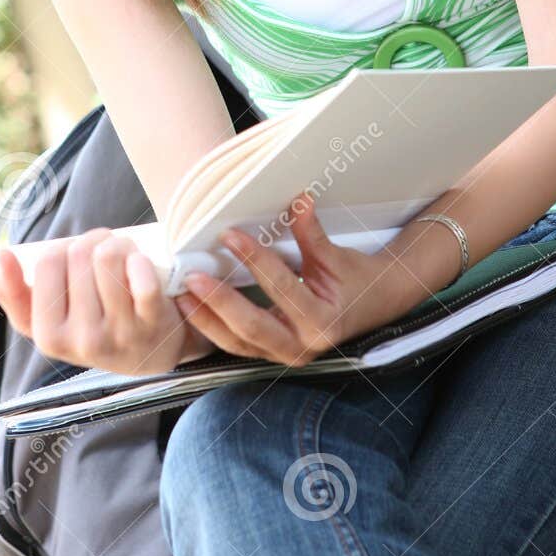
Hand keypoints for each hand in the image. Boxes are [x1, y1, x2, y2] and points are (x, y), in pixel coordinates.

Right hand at [0, 228, 195, 374]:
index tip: (74, 257)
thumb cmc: (95, 326)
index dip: (62, 248)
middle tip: (104, 252)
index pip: (47, 262)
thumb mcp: (49, 320)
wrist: (151, 352)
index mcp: (49, 337)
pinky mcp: (154, 323)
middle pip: (79, 254)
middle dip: (93, 241)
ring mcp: (120, 333)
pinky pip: (142, 278)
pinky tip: (141, 266)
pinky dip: (142, 262)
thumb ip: (16, 293)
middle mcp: (83, 340)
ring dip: (119, 244)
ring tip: (124, 256)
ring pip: (109, 256)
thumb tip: (0, 257)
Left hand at [173, 191, 401, 366]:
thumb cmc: (356, 281)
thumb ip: (312, 234)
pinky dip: (213, 327)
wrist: (373, 305)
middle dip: (219, 301)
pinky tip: (192, 307)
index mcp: (322, 322)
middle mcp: (302, 347)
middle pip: (252, 326)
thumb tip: (299, 201)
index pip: (282, 286)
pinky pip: (236, 344)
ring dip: (207, 318)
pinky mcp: (271, 353)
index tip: (230, 236)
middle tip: (192, 276)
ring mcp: (284, 355)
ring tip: (181, 294)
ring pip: (238, 343)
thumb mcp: (337, 257)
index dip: (255, 260)